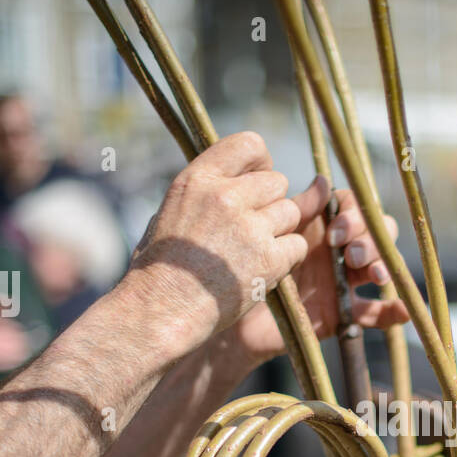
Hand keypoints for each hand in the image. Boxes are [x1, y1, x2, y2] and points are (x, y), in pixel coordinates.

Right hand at [121, 132, 311, 350]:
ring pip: (291, 213)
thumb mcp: (170, 212)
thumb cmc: (159, 270)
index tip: (258, 180)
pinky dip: (286, 259)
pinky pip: (297, 245)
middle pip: (277, 182)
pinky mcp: (268, 259)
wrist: (159, 312)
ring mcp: (249, 227)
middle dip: (271, 204)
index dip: (262, 163)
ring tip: (252, 253)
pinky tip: (261, 271)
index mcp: (197, 179)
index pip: (249, 144)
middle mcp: (225, 196)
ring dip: (280, 232)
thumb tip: (240, 178)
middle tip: (252, 230)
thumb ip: (206, 191)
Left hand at [228, 178, 408, 364]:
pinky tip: (404, 311)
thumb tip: (323, 181)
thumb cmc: (255, 266)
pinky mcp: (345, 313)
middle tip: (350, 254)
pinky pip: (374, 313)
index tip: (336, 230)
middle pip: (376, 235)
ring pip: (380, 267)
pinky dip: (392, 312)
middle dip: (369, 241)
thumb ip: (301, 210)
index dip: (354, 215)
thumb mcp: (278, 236)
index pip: (356, 209)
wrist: (238, 312)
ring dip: (382, 266)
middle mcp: (341, 251)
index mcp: (325, 226)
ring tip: (372, 275)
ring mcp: (346, 282)